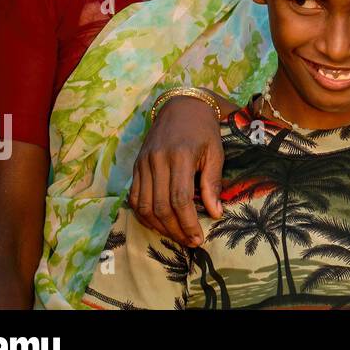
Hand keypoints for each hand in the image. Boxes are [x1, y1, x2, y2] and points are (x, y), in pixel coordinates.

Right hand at [128, 94, 225, 246]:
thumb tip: (215, 213)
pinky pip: (134, 197)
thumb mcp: (215, 152)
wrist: (181, 107)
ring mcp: (143, 163)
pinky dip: (143, 215)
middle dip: (175, 229)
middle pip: (159, 206)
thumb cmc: (203, 130)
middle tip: (189, 242)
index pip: (179, 198)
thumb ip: (213, 183)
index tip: (198, 238)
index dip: (188, 222)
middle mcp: (157, 160)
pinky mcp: (136, 166)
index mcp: (179, 156)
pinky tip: (158, 223)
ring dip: (158, 226)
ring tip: (176, 235)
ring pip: (143, 205)